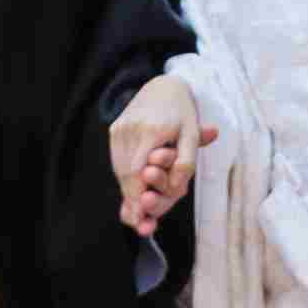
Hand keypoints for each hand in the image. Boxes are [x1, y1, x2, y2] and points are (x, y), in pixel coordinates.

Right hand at [108, 73, 211, 238]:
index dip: (137, 198)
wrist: (164, 85)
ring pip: (119, 169)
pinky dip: (125, 176)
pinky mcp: (114, 129)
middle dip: (132, 200)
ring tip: (138, 210)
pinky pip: (117, 160)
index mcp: (151, 130)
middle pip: (126, 174)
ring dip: (128, 190)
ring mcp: (119, 129)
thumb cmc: (183, 113)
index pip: (137, 172)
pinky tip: (134, 187)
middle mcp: (130, 129)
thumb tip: (178, 190)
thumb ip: (186, 163)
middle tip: (140, 223)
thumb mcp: (192, 135)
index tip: (141, 219)